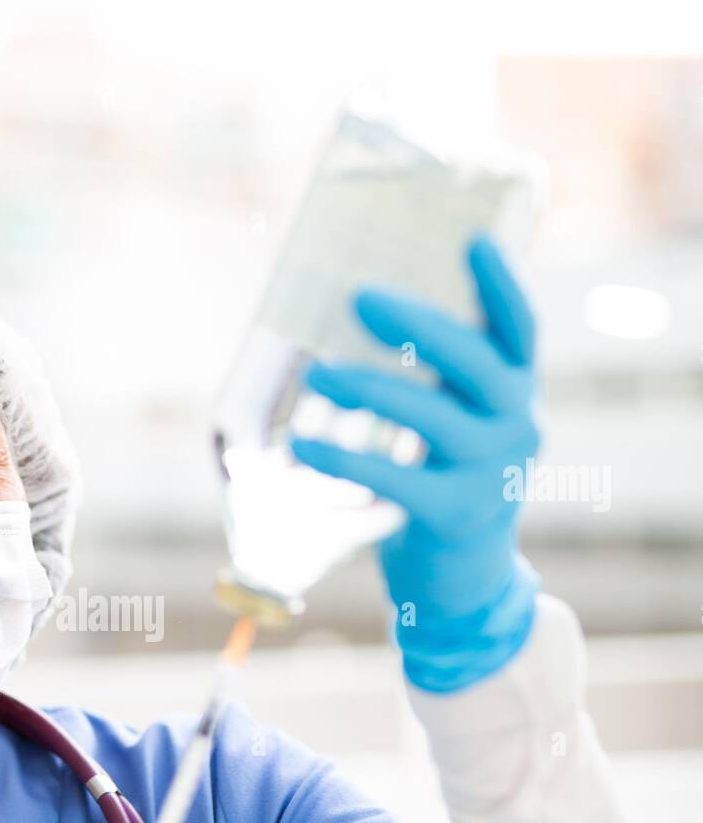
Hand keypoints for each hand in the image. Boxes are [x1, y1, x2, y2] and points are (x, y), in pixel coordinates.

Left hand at [291, 233, 541, 691]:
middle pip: (476, 363)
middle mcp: (518, 429)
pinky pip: (394, 478)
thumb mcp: (459, 429)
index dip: (502, 285)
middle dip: (417, 325)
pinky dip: (343, 458)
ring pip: (434, 418)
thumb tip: (365, 316)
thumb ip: (440, 383)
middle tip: (359, 295)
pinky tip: (301, 442)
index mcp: (520, 397)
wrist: (464, 582)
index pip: (521, 331)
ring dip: (372, 387)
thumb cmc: (447, 485)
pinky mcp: (453, 516)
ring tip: (319, 370)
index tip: (473, 240)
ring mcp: (491, 475)